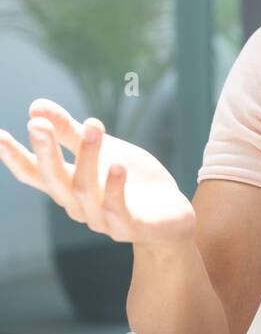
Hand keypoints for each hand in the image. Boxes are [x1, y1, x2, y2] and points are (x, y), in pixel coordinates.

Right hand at [0, 98, 194, 244]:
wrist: (171, 219)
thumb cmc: (132, 181)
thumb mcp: (101, 150)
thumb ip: (69, 132)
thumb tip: (35, 106)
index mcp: (68, 186)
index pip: (35, 173)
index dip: (15, 157)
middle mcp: (79, 205)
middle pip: (55, 180)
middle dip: (46, 152)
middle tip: (38, 124)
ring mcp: (103, 219)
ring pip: (86, 190)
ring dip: (87, 158)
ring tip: (93, 127)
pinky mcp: (132, 226)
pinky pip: (118, 210)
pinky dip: (115, 189)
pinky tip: (117, 166)